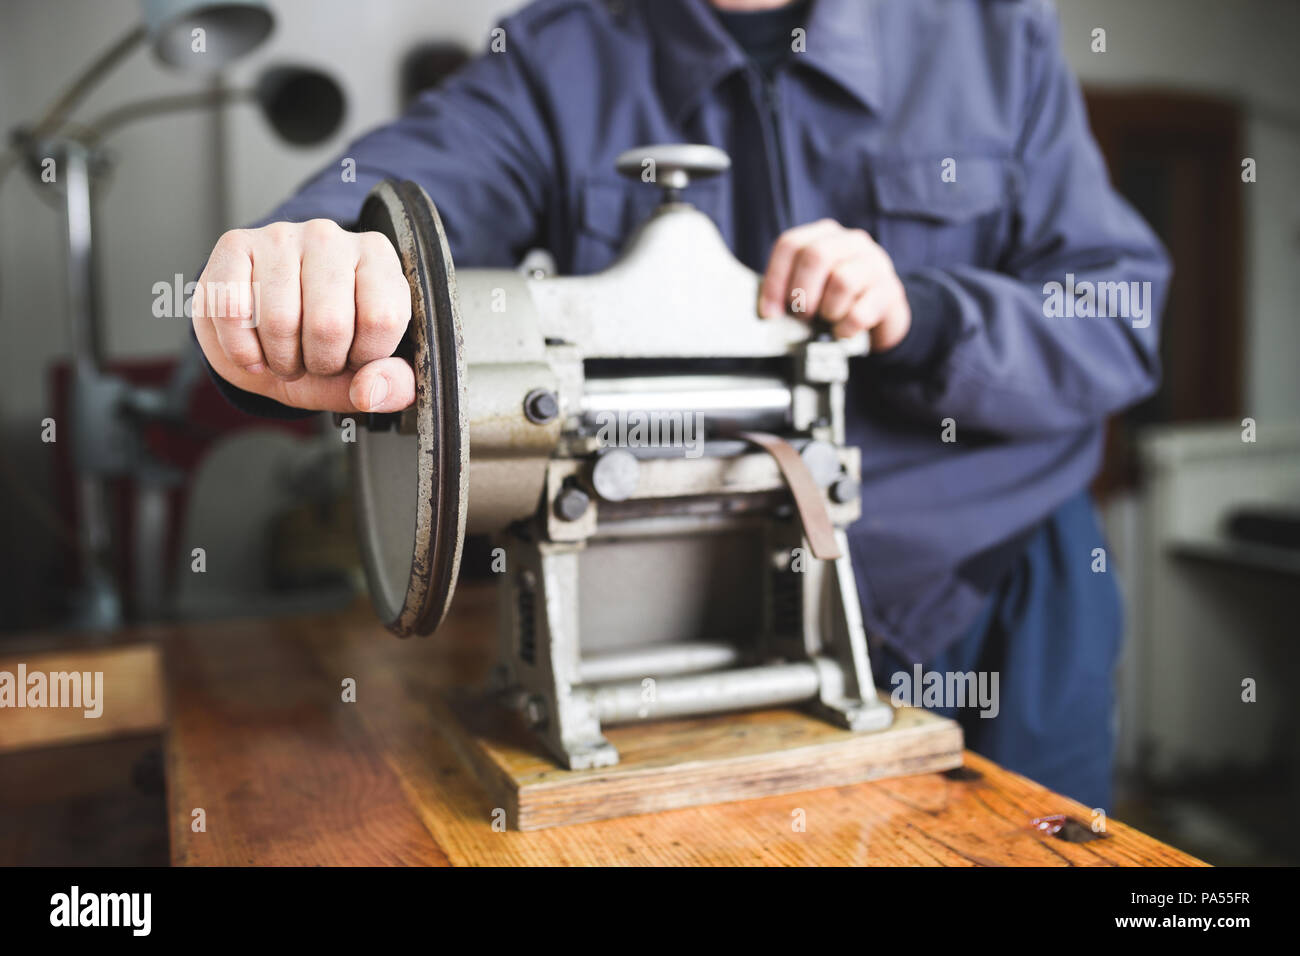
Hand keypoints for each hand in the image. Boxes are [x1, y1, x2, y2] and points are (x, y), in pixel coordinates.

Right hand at [192, 219, 413, 413]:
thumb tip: (370, 391)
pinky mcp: (234, 245)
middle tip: (314, 360)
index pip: (384, 319)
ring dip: (280, 360)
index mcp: (378, 258)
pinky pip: (232, 310)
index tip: (355, 356)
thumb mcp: (369, 372)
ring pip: (279, 321)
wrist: (265, 335)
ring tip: (286, 355)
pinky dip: (242, 350)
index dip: (365, 357)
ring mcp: (281, 237)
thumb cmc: (324, 347)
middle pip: (329, 324)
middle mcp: (331, 238)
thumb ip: (391, 385)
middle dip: (320, 363)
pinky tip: (253, 352)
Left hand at [759, 219, 910, 350]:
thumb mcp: (813, 285)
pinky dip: (844, 328)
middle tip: (803, 316)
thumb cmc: (837, 298)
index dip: (775, 280)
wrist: (881, 313)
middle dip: (802, 294)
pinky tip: (842, 330)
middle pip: (815, 256)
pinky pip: (860, 312)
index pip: (790, 244)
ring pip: (841, 281)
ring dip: (827, 310)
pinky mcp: (890, 290)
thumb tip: (768, 312)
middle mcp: (851, 241)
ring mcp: (874, 263)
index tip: (769, 312)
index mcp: (824, 234)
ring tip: (828, 319)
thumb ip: (789, 289)